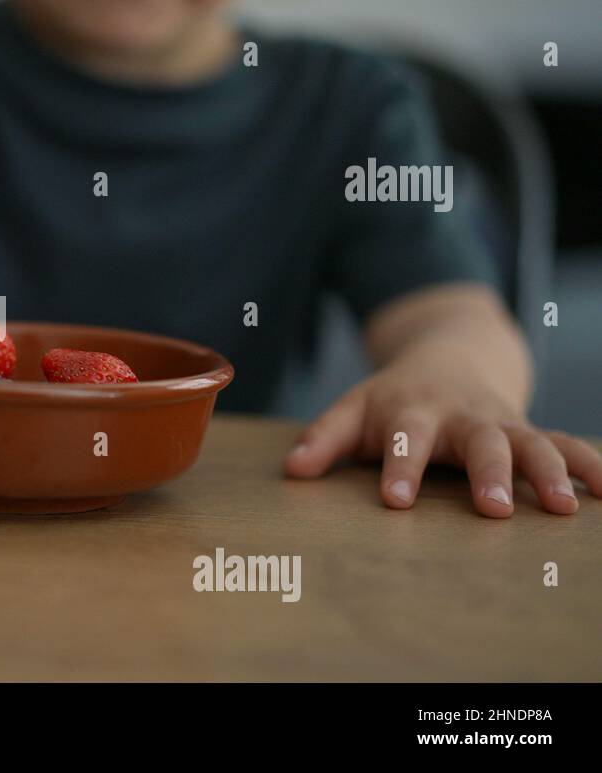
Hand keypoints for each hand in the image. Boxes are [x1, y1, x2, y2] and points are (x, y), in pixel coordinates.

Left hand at [284, 361, 601, 516]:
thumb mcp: (353, 409)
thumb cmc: (393, 398)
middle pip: (478, 441)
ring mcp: (501, 422)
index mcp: (413, 411)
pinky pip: (565, 444)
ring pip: (530, 442)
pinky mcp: (531, 430)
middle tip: (493, 508)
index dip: (400, 467)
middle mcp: (462, 416)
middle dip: (487, 472)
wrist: (450, 355)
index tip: (396, 501)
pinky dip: (589, 463)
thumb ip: (323, 438)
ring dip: (549, 471)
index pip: (404, 439)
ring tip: (562, 507)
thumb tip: (292, 471)